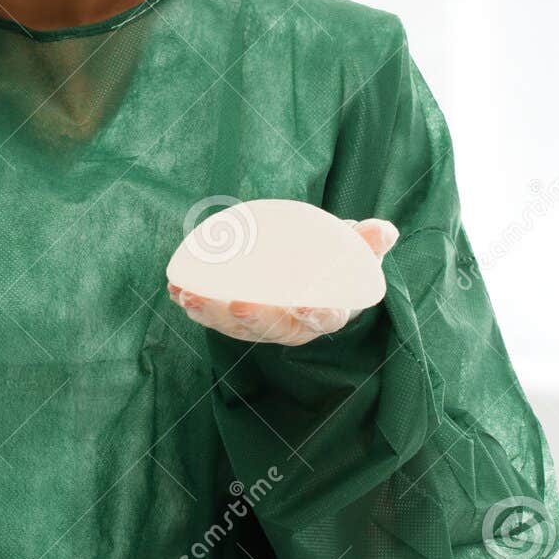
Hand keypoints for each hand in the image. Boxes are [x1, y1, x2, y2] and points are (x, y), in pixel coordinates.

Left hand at [169, 218, 398, 346]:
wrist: (310, 278)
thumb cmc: (337, 264)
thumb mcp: (357, 252)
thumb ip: (368, 242)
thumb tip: (383, 229)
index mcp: (326, 312)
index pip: (325, 317)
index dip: (315, 313)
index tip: (304, 305)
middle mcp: (292, 326)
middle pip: (273, 328)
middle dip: (254, 320)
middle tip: (237, 305)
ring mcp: (261, 325)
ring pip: (234, 326)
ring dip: (210, 314)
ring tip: (189, 296)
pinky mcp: (235, 319)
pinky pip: (212, 316)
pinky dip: (193, 305)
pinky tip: (175, 290)